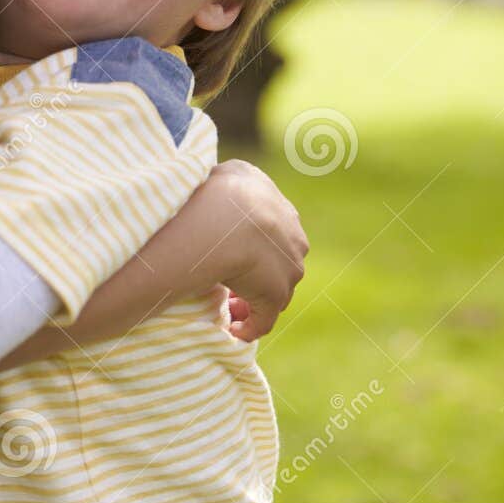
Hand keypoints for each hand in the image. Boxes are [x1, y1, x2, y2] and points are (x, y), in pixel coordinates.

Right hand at [184, 159, 307, 340]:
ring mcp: (288, 267)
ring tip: (227, 311)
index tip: (226, 255)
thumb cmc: (212, 192)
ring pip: (272, 291)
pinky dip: (248, 327)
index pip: (272, 229)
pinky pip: (262, 318)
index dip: (250, 246)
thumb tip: (220, 184)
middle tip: (227, 286)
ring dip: (251, 302)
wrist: (225, 219)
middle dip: (255, 274)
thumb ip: (230, 181)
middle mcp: (291, 233)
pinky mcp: (275, 295)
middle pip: (277, 260)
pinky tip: (231, 330)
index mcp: (276, 202)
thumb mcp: (226, 172)